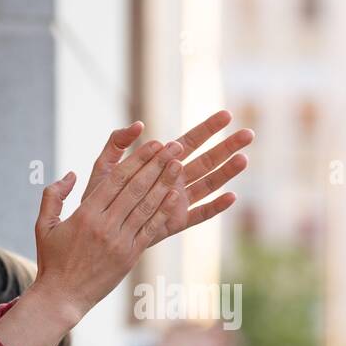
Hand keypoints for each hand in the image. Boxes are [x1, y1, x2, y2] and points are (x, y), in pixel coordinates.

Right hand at [0, 141, 184, 345]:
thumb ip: (53, 196)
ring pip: (147, 206)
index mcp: (85, 214)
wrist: (63, 297)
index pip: (116, 179)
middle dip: (157, 164)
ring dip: (166, 183)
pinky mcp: (130, 256)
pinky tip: (177, 196)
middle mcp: (105, 225)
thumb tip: (71, 175)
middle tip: (174, 146)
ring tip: (179, 164)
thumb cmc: (52, 260)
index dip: (137, 159)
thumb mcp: (43, 225)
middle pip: (136, 188)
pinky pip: (151, 229)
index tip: (151, 143)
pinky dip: (164, 212)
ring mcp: (120, 242)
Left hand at [83, 111, 253, 242]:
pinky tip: (231, 197)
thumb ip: (117, 142)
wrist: (96, 230)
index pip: (190, 141)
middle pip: (207, 160)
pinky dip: (215, 207)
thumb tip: (139, 125)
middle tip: (249, 134)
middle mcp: (175, 180)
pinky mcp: (176, 222)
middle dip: (227, 147)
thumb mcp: (105, 166)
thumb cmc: (100, 195)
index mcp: (161, 162)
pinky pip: (199, 215)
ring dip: (226, 173)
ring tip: (244, 159)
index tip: (227, 115)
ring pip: (208, 184)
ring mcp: (178, 201)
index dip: (208, 128)